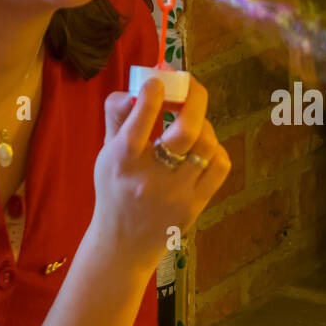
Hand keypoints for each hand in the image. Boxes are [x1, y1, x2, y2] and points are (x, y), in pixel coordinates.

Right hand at [91, 77, 229, 274]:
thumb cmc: (115, 190)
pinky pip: (219, 167)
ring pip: (207, 146)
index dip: (152, 95)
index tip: (158, 81)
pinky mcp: (195, 205)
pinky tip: (203, 148)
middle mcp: (150, 177)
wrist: (123, 245)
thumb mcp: (105, 154)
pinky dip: (215, 149)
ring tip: (193, 121)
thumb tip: (136, 87)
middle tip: (189, 88)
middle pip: (185, 131)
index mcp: (121, 161)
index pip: (138, 122)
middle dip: (194, 100)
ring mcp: (176, 193)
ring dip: (204, 124)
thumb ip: (117, 117)